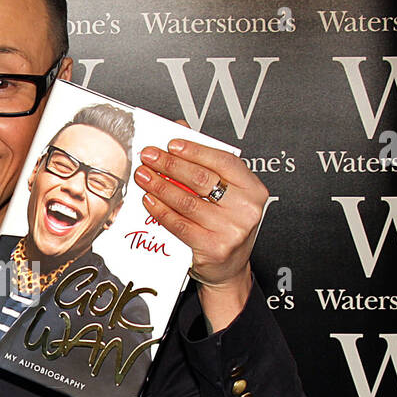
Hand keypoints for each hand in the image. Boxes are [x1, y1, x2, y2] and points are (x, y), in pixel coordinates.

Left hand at [134, 136, 266, 329]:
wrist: (227, 268)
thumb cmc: (226, 226)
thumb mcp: (226, 194)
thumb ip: (207, 163)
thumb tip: (181, 129)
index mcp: (253, 189)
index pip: (223, 161)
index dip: (194, 150)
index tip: (170, 144)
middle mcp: (246, 209)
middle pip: (201, 179)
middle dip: (170, 165)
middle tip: (149, 157)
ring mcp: (231, 230)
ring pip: (187, 201)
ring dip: (160, 186)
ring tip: (144, 176)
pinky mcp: (213, 247)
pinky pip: (179, 224)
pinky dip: (161, 210)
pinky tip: (149, 201)